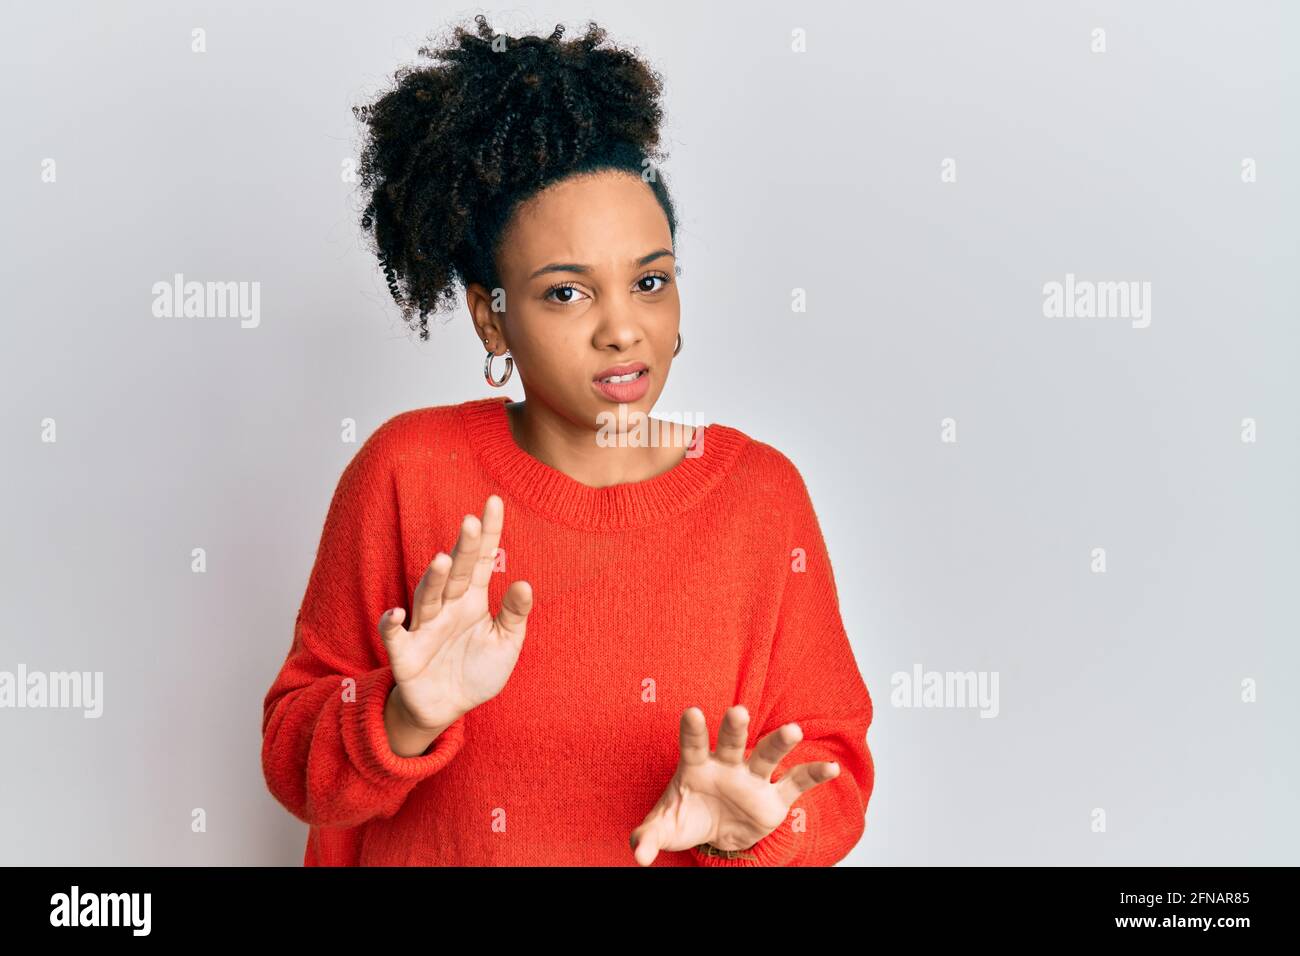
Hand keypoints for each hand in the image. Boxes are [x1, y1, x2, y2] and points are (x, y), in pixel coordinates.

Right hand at [379, 494, 532, 732]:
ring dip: (433, 579)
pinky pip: (394, 635)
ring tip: (442, 560)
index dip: (489, 532)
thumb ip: (514, 614)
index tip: (493, 501)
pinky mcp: (405, 653)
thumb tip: (525, 583)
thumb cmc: (477, 670)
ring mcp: (425, 628)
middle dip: (463, 548)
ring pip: (427, 596)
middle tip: (470, 521)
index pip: (483, 560)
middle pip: (456, 571)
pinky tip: (397, 613)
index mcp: (473, 600)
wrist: (447, 709)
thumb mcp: (506, 643)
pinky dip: (391, 623)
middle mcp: (448, 607)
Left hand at [629, 705, 839, 865]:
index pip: (692, 744)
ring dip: (779, 744)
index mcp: (696, 766)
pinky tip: (831, 768)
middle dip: (734, 728)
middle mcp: (727, 765)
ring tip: (793, 731)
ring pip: (767, 756)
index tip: (691, 712)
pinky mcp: (775, 797)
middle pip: (731, 742)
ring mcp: (753, 778)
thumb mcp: (665, 828)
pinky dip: (814, 775)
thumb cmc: (687, 817)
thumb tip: (637, 854)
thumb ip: (648, 837)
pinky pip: (796, 784)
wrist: (715, 833)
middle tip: (737, 712)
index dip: (692, 729)